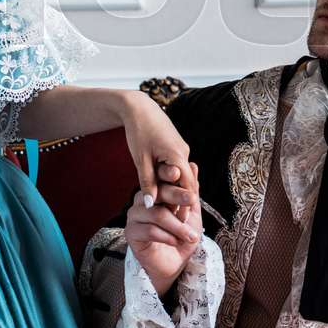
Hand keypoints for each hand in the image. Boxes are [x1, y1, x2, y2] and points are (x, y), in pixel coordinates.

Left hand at [124, 93, 196, 210]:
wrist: (139, 108)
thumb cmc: (139, 132)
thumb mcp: (141, 160)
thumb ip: (148, 182)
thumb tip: (150, 204)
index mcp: (177, 155)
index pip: (188, 185)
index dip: (184, 203)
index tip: (179, 220)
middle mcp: (183, 152)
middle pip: (187, 182)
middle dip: (181, 200)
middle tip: (175, 220)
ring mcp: (181, 149)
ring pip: (181, 175)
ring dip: (175, 190)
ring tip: (168, 208)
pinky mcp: (175, 148)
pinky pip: (177, 168)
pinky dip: (172, 179)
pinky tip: (164, 191)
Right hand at [126, 160, 202, 296]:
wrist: (173, 263)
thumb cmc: (182, 236)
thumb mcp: (192, 213)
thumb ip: (191, 191)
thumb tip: (193, 165)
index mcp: (156, 192)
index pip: (161, 179)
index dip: (170, 175)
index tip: (182, 174)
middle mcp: (143, 201)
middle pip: (158, 193)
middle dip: (177, 196)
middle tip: (192, 200)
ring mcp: (135, 216)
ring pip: (156, 214)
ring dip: (177, 225)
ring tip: (191, 236)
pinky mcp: (131, 233)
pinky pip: (149, 230)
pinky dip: (167, 236)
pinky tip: (176, 241)